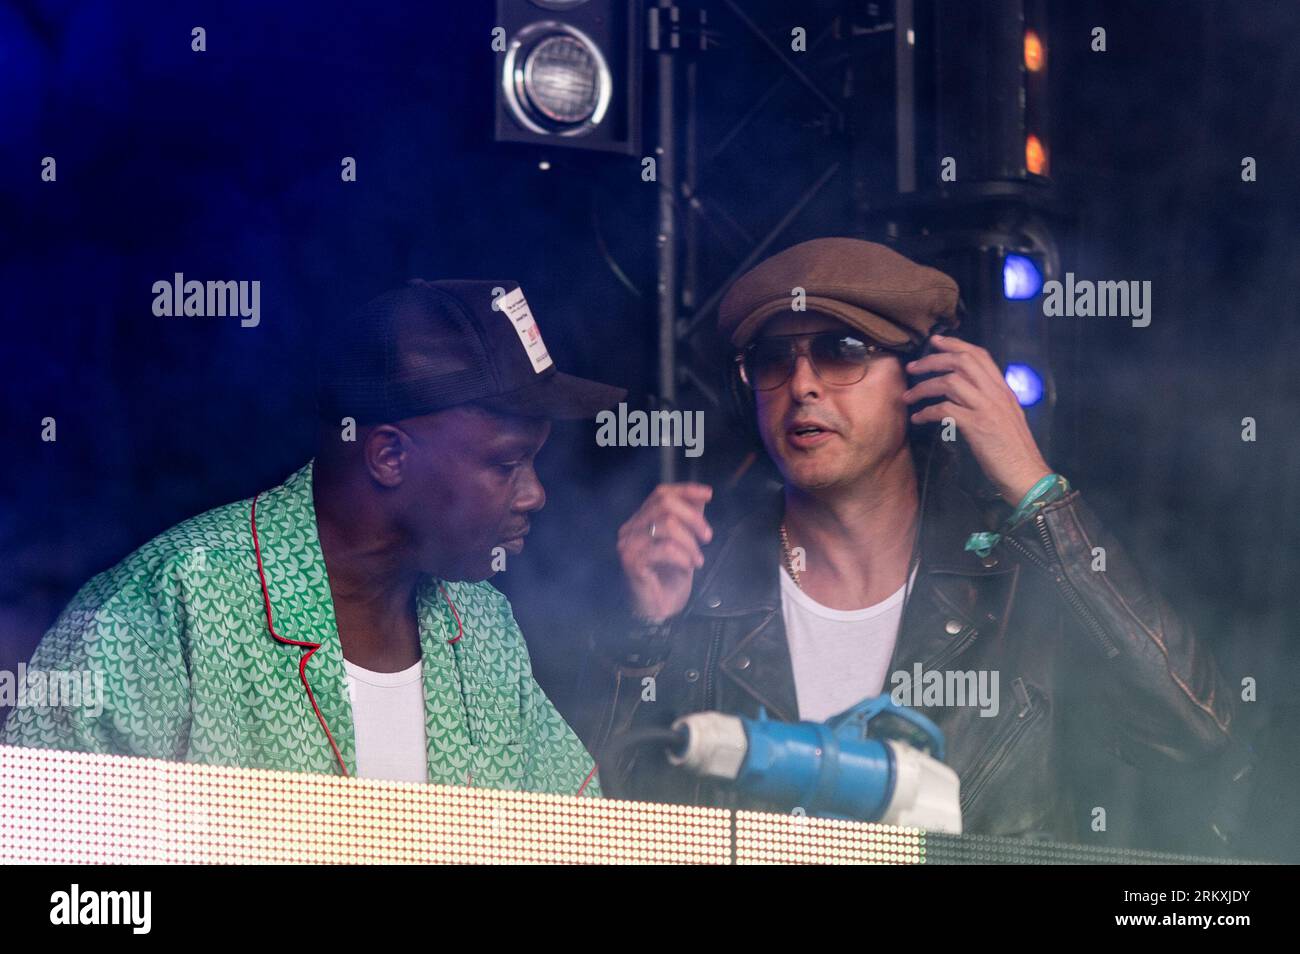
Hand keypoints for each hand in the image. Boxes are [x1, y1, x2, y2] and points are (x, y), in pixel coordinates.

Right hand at [617, 483, 713, 622]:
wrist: (658, 611)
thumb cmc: (669, 578)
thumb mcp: (685, 543)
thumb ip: (689, 520)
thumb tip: (701, 496)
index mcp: (640, 521)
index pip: (660, 493)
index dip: (685, 490)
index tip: (709, 494)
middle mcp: (629, 528)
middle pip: (664, 504)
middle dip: (693, 518)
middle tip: (708, 537)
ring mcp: (628, 544)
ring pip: (667, 525)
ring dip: (690, 542)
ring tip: (697, 560)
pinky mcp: (632, 562)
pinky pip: (665, 549)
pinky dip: (683, 557)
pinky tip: (687, 567)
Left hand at [903, 334, 1051, 502]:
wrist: (1026, 474)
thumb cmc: (1014, 450)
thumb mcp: (1005, 416)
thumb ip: (989, 400)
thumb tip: (966, 392)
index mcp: (1003, 389)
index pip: (979, 355)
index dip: (955, 344)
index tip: (934, 341)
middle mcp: (996, 393)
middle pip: (962, 361)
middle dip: (932, 360)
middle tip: (912, 367)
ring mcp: (987, 408)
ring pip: (950, 382)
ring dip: (924, 387)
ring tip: (908, 396)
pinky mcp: (977, 426)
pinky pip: (945, 410)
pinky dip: (927, 412)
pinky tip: (918, 418)